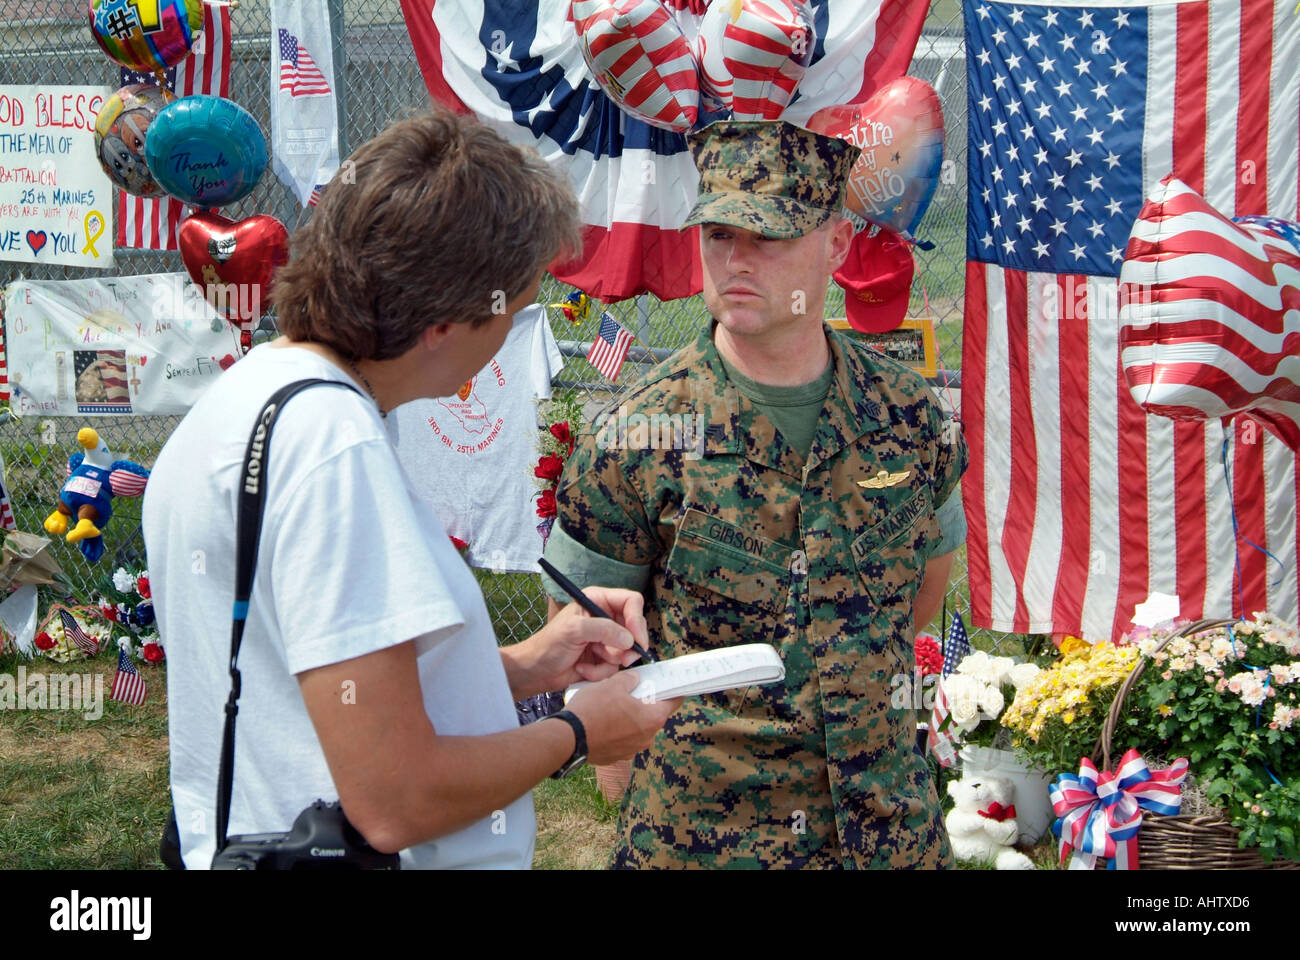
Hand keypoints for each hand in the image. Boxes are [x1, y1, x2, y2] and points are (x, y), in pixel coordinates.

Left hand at [515, 586, 649, 694]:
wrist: (536, 671)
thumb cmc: (548, 645)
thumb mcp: (574, 630)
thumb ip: (603, 630)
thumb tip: (629, 640)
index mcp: (598, 600)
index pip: (631, 601)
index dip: (637, 618)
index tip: (636, 638)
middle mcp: (605, 617)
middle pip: (635, 627)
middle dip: (628, 646)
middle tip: (624, 658)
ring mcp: (606, 638)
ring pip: (627, 650)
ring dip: (610, 660)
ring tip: (591, 660)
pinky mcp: (604, 657)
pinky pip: (616, 665)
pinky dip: (601, 671)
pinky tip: (583, 669)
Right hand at [565, 672, 681, 765]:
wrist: (569, 738)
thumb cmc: (594, 710)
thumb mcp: (613, 684)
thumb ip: (629, 680)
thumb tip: (635, 679)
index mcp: (652, 719)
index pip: (674, 703)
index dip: (673, 691)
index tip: (671, 685)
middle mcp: (646, 738)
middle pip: (654, 716)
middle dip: (646, 704)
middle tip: (634, 691)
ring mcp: (631, 750)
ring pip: (637, 729)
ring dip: (630, 718)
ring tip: (614, 706)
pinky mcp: (616, 757)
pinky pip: (622, 740)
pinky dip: (617, 731)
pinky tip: (604, 721)